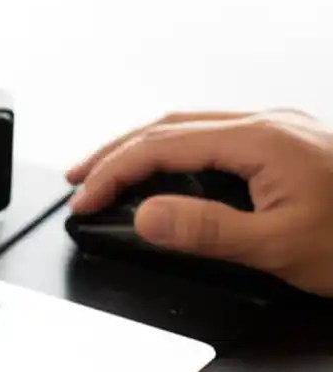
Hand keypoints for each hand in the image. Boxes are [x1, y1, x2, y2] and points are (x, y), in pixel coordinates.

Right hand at [66, 109, 332, 296]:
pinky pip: (218, 137)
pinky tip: (173, 174)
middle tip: (78, 179)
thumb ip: (206, 230)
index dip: (112, 172)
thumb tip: (145, 216)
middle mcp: (270, 124)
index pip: (161, 146)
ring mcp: (284, 132)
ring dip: (144, 148)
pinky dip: (178, 153)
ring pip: (193, 127)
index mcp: (261, 139)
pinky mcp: (293, 147)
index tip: (83, 200)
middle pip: (169, 125)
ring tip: (112, 174)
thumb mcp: (281, 247)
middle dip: (115, 151)